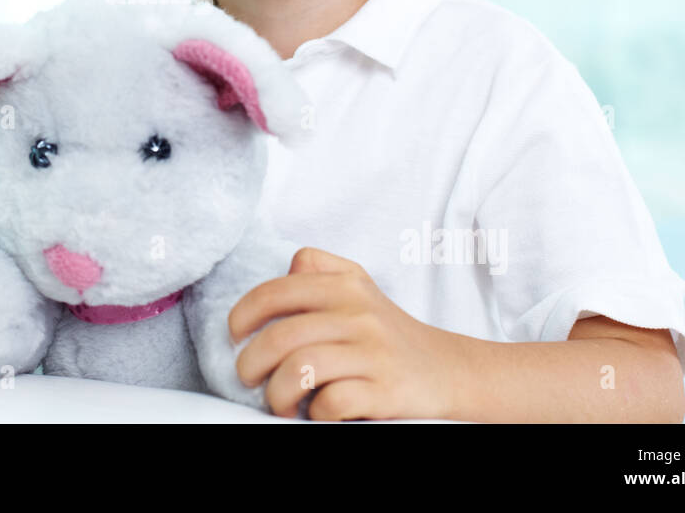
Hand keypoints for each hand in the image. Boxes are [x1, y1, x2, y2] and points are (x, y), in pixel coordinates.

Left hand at [228, 247, 464, 419]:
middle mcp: (359, 314)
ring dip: (277, 393)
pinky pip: (332, 402)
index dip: (245, 312)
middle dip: (251, 363)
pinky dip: (315, 413)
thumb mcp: (358, 287)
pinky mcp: (386, 392)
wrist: (450, 370)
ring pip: (301, 370)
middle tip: (249, 378)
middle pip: (282, 337)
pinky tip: (317, 412)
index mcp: (345, 285)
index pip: (278, 290)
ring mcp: (374, 354)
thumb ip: (319, 270)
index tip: (234, 333)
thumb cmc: (387, 333)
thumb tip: (282, 270)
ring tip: (279, 401)